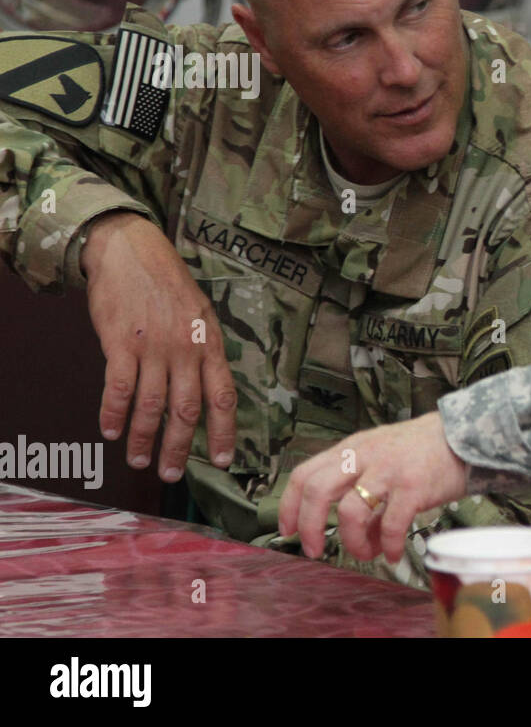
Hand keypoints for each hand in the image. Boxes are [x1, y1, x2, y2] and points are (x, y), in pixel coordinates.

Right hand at [81, 211, 236, 480]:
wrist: (132, 251)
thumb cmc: (169, 284)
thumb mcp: (201, 315)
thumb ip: (205, 353)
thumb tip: (209, 390)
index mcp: (210, 344)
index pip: (223, 396)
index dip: (224, 432)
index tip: (223, 461)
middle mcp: (186, 349)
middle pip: (186, 410)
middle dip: (180, 448)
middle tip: (173, 475)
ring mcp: (153, 347)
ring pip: (151, 405)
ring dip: (143, 439)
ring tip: (140, 460)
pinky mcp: (120, 343)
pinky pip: (118, 388)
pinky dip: (114, 414)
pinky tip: (110, 431)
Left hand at [278, 411, 468, 563]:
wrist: (465, 435)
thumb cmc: (422, 450)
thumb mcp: (382, 457)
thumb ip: (362, 488)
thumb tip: (357, 536)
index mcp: (352, 448)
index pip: (306, 474)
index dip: (289, 505)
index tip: (288, 530)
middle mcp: (366, 456)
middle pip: (318, 490)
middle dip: (310, 526)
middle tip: (314, 550)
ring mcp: (389, 470)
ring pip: (351, 511)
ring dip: (352, 542)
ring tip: (366, 553)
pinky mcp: (414, 486)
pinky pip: (391, 525)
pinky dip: (387, 546)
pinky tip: (393, 553)